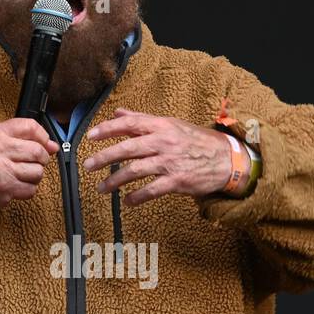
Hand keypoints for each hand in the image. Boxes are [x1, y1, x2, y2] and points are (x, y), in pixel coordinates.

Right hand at [0, 118, 59, 228]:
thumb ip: (22, 139)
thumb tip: (53, 146)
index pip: (31, 126)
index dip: (43, 136)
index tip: (44, 144)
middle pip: (38, 151)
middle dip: (42, 159)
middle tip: (34, 162)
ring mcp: (2, 170)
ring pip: (37, 171)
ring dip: (35, 175)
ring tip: (23, 175)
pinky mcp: (6, 188)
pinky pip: (31, 189)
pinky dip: (28, 189)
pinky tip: (17, 185)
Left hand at [82, 108, 230, 205]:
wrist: (227, 159)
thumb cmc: (196, 141)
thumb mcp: (171, 125)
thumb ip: (143, 120)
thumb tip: (119, 112)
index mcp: (162, 126)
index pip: (130, 124)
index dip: (108, 129)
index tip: (90, 136)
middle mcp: (164, 142)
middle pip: (128, 148)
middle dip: (104, 157)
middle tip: (87, 166)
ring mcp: (170, 162)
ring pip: (136, 170)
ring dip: (115, 180)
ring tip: (102, 188)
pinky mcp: (178, 181)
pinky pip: (152, 190)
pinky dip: (137, 197)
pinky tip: (128, 202)